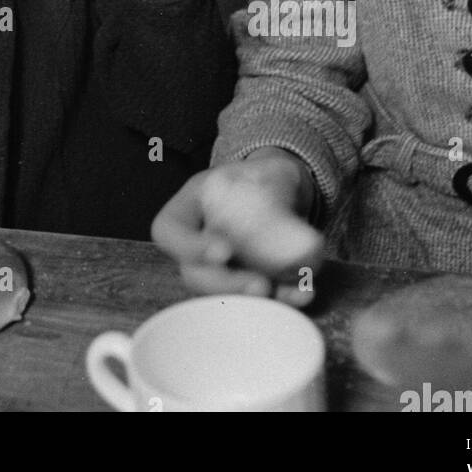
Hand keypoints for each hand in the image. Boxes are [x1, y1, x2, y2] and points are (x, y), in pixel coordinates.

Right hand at [151, 153, 324, 304]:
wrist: (285, 192)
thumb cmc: (265, 177)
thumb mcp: (265, 172)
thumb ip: (271, 192)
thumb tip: (284, 223)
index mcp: (190, 206)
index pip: (167, 231)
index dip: (188, 247)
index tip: (224, 252)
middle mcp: (198, 240)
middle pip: (193, 273)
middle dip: (226, 284)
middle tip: (260, 285)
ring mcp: (219, 267)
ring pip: (221, 295)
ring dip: (251, 300)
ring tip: (286, 292)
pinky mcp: (246, 283)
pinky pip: (256, 300)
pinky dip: (280, 300)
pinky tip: (303, 293)